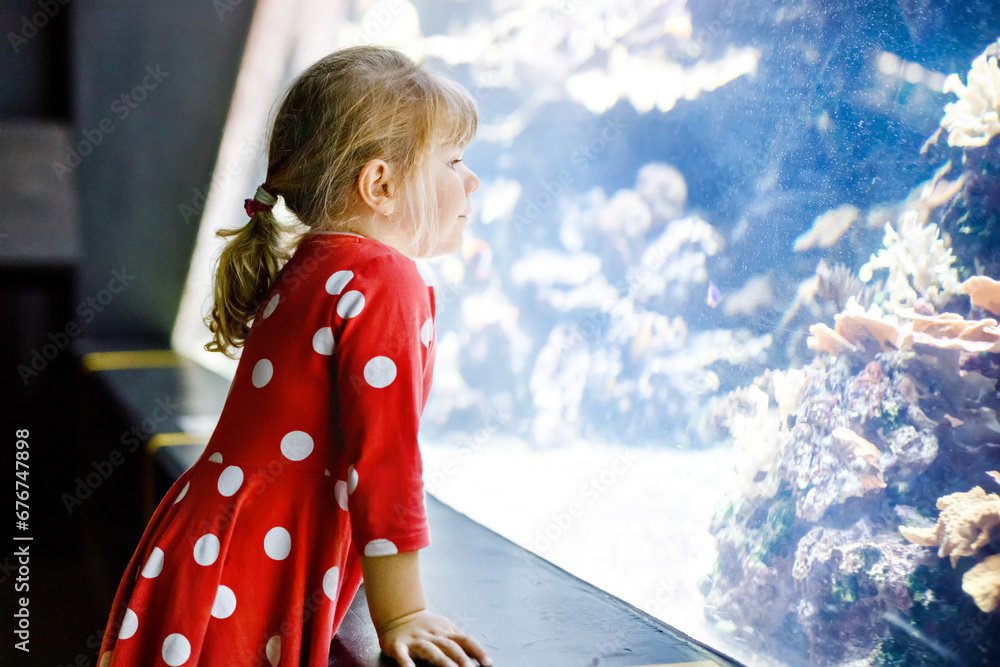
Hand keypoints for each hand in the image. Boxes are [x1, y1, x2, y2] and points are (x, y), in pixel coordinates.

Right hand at [378, 609, 492, 666]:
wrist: (398, 613)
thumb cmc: (425, 625)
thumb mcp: (445, 627)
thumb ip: (459, 639)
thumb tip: (479, 654)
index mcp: (445, 632)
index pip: (465, 640)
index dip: (477, 650)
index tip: (488, 662)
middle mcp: (433, 636)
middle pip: (450, 646)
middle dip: (461, 658)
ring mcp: (416, 640)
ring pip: (430, 650)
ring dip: (441, 660)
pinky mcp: (398, 645)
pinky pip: (402, 654)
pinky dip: (406, 662)